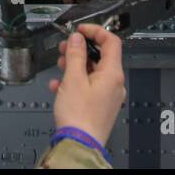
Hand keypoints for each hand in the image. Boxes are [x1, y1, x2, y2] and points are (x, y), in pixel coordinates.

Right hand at [48, 24, 124, 146]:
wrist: (79, 145)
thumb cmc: (79, 117)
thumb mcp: (73, 79)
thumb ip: (75, 55)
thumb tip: (77, 39)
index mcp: (113, 74)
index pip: (111, 42)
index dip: (95, 31)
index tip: (80, 30)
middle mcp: (114, 84)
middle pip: (100, 57)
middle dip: (80, 50)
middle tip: (64, 48)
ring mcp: (108, 96)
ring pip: (92, 72)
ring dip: (75, 66)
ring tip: (60, 67)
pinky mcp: (99, 106)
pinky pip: (89, 87)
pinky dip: (75, 82)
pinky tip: (59, 86)